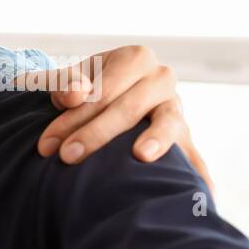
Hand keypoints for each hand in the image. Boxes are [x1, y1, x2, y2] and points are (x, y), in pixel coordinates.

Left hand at [20, 45, 211, 184]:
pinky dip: (196, 169)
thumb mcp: (70, 81)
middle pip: (128, 108)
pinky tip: (200, 190)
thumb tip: (74, 94)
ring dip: (156, 139)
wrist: (111, 95)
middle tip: (67, 157)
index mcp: (135, 58)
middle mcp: (161, 78)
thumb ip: (65, 83)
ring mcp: (176, 107)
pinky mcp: (184, 134)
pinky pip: (192, 153)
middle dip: (95, 134)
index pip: (103, 89)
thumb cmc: (85, 89)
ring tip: (142, 156)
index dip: (74, 116)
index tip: (47, 144)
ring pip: (168, 123)